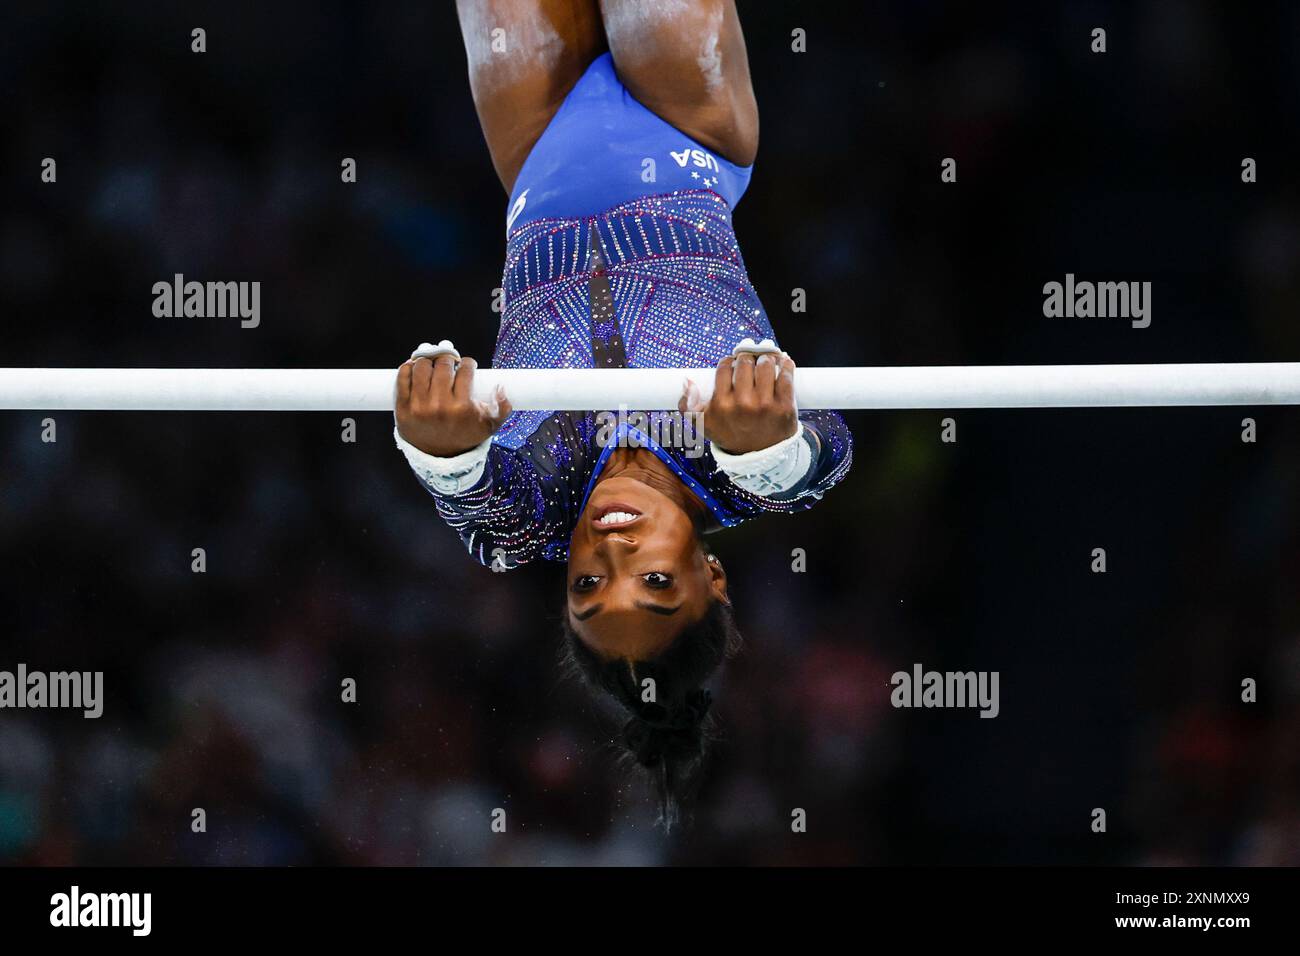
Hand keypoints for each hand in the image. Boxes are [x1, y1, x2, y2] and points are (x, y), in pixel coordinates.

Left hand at [395, 354, 511, 456]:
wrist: (439, 458)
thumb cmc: (465, 437)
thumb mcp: (490, 426)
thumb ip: (503, 408)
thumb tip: (500, 387)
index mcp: (462, 408)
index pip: (465, 371)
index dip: (467, 363)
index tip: (466, 364)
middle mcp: (439, 406)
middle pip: (443, 365)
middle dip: (448, 359)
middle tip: (450, 363)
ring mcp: (418, 407)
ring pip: (422, 367)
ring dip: (428, 361)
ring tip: (433, 367)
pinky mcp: (402, 408)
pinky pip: (402, 378)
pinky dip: (407, 368)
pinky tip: (414, 368)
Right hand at [680, 352, 797, 453]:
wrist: (760, 457)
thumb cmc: (731, 435)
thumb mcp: (704, 425)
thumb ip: (688, 405)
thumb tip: (687, 381)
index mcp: (721, 405)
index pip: (724, 367)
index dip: (729, 360)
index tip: (733, 362)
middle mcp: (743, 404)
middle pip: (745, 363)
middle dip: (747, 357)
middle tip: (750, 359)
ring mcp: (765, 405)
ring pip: (766, 365)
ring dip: (766, 358)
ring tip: (765, 361)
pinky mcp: (785, 406)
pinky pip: (787, 376)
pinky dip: (786, 364)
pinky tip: (783, 362)